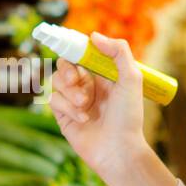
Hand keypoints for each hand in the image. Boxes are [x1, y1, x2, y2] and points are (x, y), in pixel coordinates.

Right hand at [46, 32, 145, 181]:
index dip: (75, 47)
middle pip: (64, 65)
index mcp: (102, 74)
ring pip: (56, 81)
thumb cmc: (129, 116)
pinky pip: (54, 100)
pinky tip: (83, 119)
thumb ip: (119, 52)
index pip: (83, 53)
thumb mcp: (131, 79)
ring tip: (85, 105)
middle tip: (76, 78)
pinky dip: (68, 107)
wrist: (119, 150)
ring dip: (70, 92)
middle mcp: (87, 85)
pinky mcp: (63, 116)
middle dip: (67, 70)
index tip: (68, 42)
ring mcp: (74, 100)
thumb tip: (94, 35)